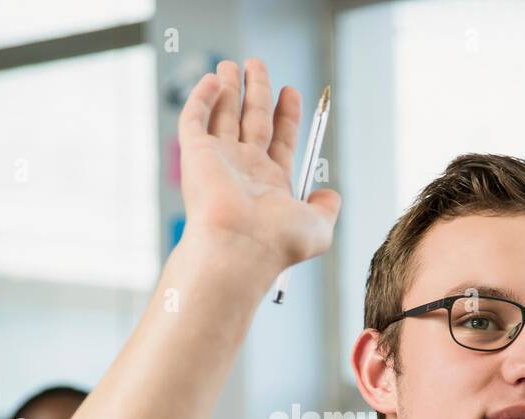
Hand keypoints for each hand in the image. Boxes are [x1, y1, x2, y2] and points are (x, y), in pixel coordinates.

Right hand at [178, 58, 340, 275]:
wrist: (240, 248)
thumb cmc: (277, 242)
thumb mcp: (319, 227)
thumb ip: (327, 207)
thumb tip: (330, 194)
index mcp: (270, 183)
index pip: (279, 139)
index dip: (286, 114)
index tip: (291, 91)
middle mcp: (243, 170)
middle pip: (251, 120)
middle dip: (255, 91)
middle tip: (257, 65)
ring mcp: (218, 161)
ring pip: (222, 115)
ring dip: (227, 88)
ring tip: (231, 65)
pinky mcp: (195, 155)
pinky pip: (194, 120)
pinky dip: (200, 98)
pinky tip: (210, 81)